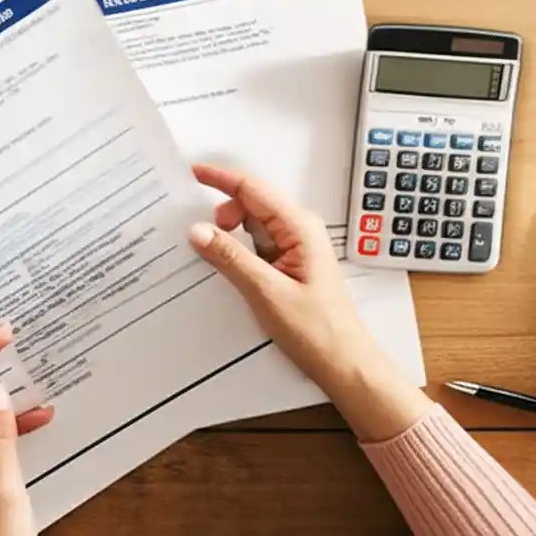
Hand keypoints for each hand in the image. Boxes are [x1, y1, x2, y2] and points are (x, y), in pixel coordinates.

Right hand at [187, 164, 431, 440]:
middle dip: (220, 211)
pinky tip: (223, 266)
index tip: (192, 173)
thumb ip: (231, 258)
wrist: (344, 362)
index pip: (253, 189)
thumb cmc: (318, 330)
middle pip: (250, 204)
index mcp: (299, 227)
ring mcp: (294, 248)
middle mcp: (299, 231)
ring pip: (251, 227)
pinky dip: (237, 251)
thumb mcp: (266, 292)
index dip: (220, 178)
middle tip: (195, 233)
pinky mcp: (289, 267)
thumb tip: (199, 231)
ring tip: (205, 251)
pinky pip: (257, 248)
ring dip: (228, 234)